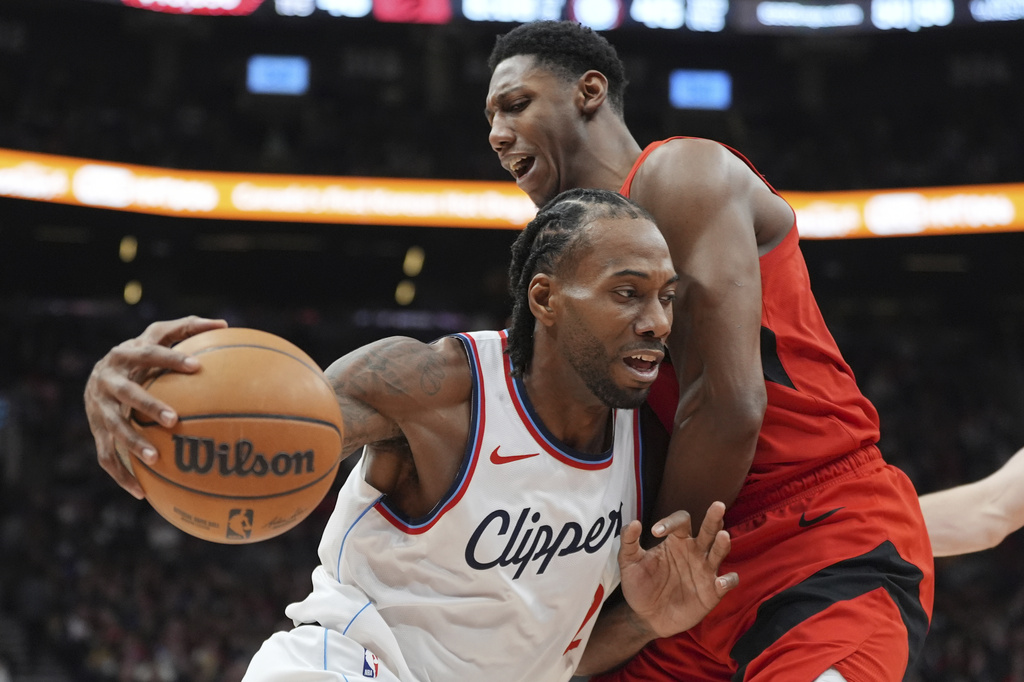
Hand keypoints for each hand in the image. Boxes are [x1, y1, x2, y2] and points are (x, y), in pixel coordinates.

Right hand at [84, 316, 226, 498]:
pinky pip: (106, 457)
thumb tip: (224, 324)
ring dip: (133, 445)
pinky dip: (122, 475)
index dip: (172, 359)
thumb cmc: (141, 354)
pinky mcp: (96, 432)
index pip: (151, 353)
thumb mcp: (157, 336)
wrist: (95, 375)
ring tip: (157, 460)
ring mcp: (98, 408)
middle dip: (149, 406)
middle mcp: (108, 381)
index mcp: (126, 355)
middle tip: (174, 420)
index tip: (198, 367)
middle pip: (127, 394)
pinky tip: (142, 493)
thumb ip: (187, 329)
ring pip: (113, 429)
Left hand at [617, 501, 736, 639]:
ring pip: (719, 552)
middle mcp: (695, 552)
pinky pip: (726, 583)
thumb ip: (629, 541)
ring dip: (722, 544)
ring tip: (723, 535)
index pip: (681, 522)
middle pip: (708, 530)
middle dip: (713, 518)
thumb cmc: (640, 585)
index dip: (670, 522)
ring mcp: (705, 570)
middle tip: (717, 505)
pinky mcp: (712, 592)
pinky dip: (728, 580)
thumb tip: (634, 522)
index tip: (654, 531)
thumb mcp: (629, 563)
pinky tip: (720, 581)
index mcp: (677, 541)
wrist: (646, 617)